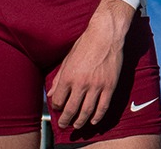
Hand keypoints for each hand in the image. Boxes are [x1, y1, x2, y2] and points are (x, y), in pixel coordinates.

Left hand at [47, 0, 133, 134]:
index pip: (58, 100)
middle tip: (64, 125)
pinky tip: (93, 121)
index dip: (56, 106)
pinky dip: (98, 116)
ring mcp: (97, 86)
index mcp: (68, 77)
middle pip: (70, 110)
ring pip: (86, 111)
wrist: (106, 34)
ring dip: (80, 121)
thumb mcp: (67, 59)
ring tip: (77, 125)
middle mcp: (81, 84)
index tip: (57, 107)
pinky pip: (103, 106)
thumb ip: (58, 78)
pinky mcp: (110, 85)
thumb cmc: (85, 44)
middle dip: (65, 120)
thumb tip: (50, 93)